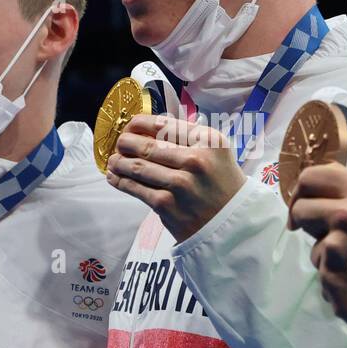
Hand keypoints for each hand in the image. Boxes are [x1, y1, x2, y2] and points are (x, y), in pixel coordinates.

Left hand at [106, 113, 247, 242]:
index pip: (165, 125)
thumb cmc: (222, 186)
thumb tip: (150, 127)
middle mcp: (196, 160)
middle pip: (147, 145)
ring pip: (137, 166)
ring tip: (114, 160)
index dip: (141, 123)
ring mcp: (180, 184)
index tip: (131, 125)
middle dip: (126, 142)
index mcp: (209, 142)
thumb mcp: (216, 153)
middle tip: (120, 143)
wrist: (232, 224)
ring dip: (119, 162)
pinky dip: (120, 181)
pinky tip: (115, 176)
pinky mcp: (167, 205)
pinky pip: (136, 188)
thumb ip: (189, 138)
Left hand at [287, 162, 346, 337]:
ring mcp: (334, 247)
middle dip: (305, 222)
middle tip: (322, 235)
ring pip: (315, 248)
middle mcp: (345, 215)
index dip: (301, 190)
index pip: (313, 176)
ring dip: (329, 258)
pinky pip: (324, 275)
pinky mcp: (328, 277)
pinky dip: (337, 281)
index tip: (302, 204)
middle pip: (301, 209)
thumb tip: (323, 192)